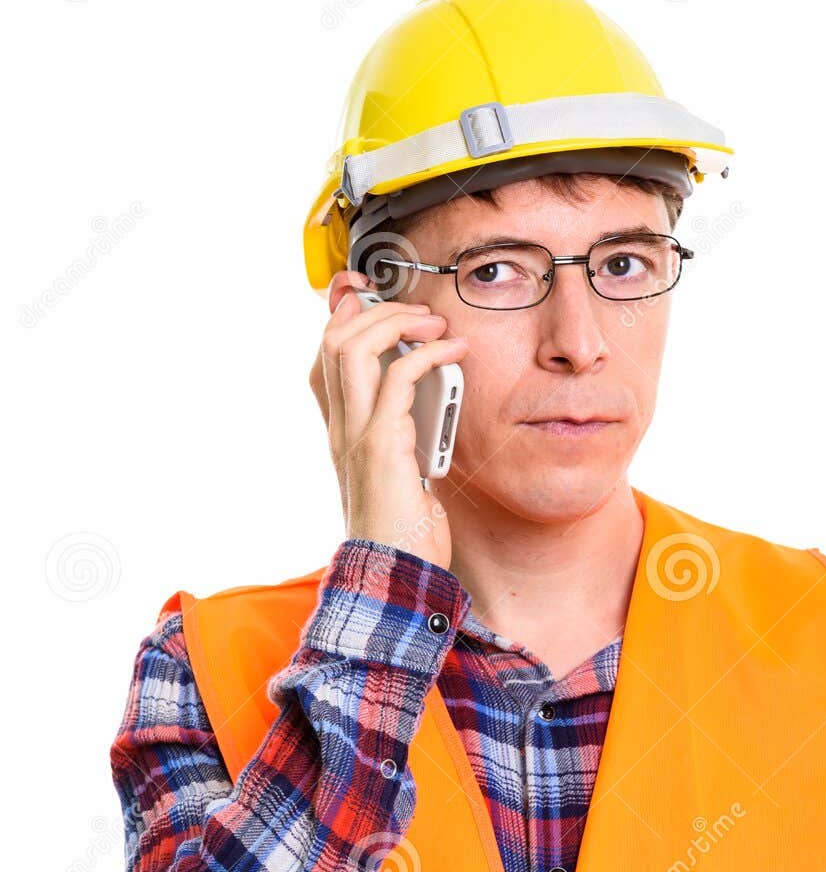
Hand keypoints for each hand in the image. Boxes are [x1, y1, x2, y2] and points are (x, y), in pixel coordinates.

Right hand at [309, 271, 467, 568]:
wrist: (395, 575)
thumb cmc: (404, 532)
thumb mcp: (404, 470)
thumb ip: (407, 432)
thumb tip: (432, 398)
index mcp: (342, 431)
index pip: (326, 357)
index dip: (345, 318)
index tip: (374, 296)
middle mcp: (341, 428)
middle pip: (334, 339)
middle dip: (374, 308)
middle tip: (419, 312)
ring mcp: (356, 434)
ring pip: (353, 347)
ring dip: (396, 321)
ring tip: (433, 323)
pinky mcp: (382, 445)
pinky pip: (400, 378)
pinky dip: (429, 354)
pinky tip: (454, 353)